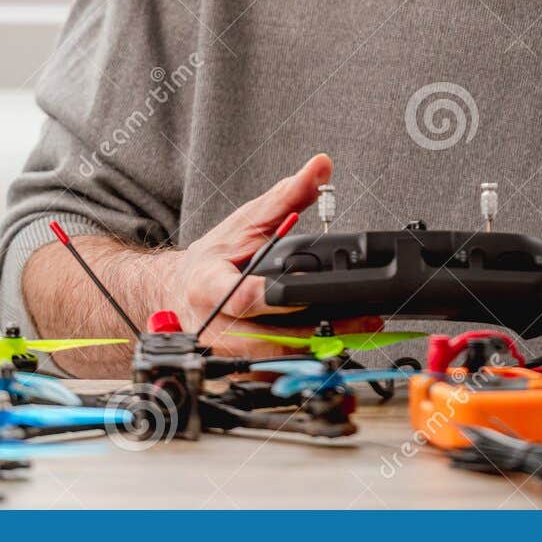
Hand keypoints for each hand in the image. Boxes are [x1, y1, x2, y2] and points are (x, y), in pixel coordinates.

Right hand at [163, 153, 378, 357]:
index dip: (279, 296)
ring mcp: (222, 354)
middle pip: (270, 338)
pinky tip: (332, 349)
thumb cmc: (214, 258)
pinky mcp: (233, 371)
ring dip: (318, 351)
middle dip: (319, 331)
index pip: (246, 297)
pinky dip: (303, 365)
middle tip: (363, 320)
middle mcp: (213, 326)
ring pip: (276, 362)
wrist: (177, 292)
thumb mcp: (247, 221)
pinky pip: (273, 375)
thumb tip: (320, 167)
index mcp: (209, 285)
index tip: (312, 290)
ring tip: (358, 332)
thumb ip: (286, 197)